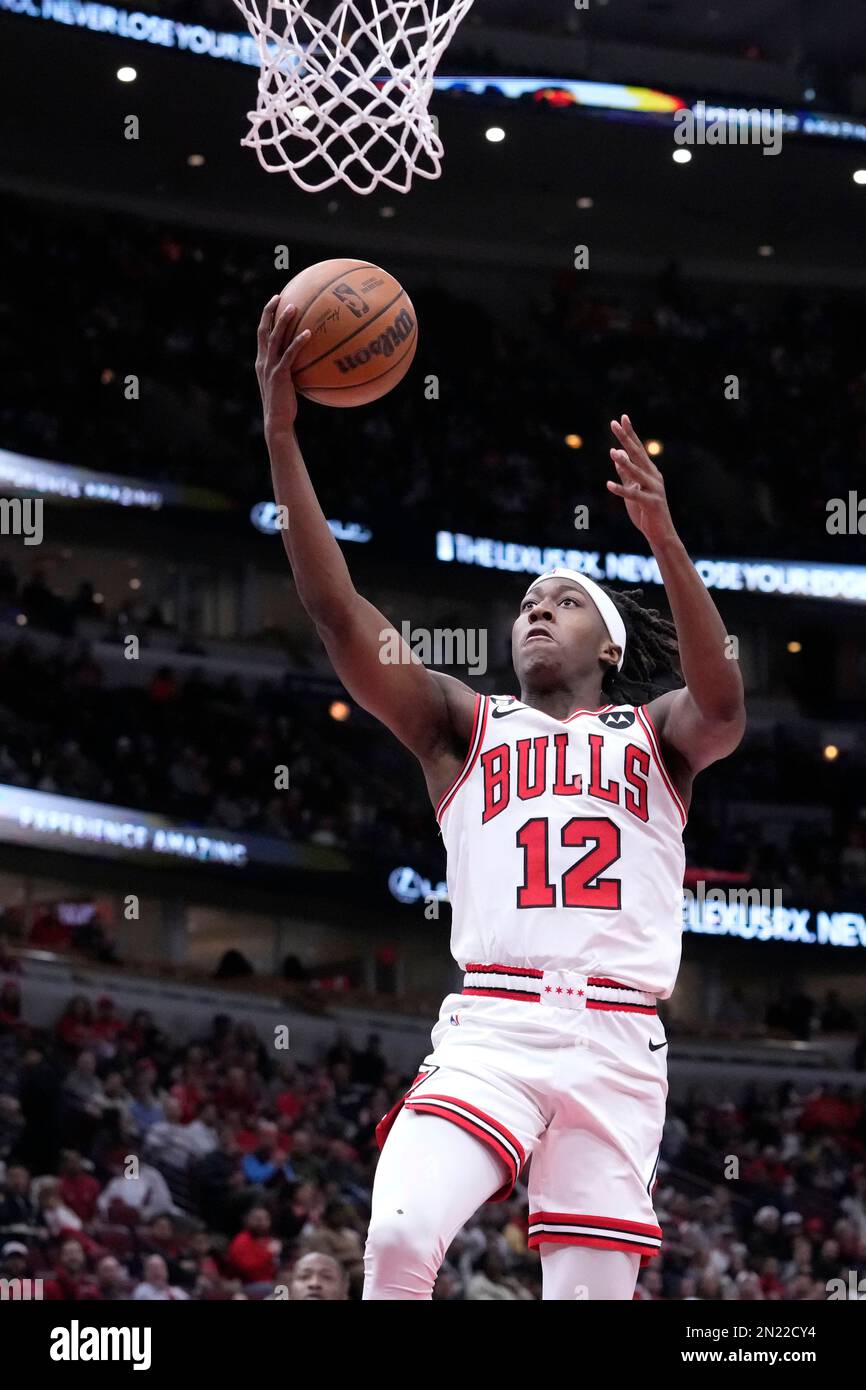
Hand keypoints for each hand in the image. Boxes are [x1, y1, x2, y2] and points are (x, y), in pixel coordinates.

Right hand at [255, 296, 310, 439]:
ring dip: (282, 321)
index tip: (275, 301)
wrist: (277, 420)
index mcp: (262, 361)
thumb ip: (292, 369)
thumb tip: (309, 360)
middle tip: (279, 296)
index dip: (266, 317)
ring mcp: (270, 368)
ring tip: (293, 307)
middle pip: (263, 331)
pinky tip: (308, 333)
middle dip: (269, 312)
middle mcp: (263, 361)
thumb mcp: (286, 383)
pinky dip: (298, 343)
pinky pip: (289, 355)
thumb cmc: (285, 405)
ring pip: (274, 338)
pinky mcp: (279, 375)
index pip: (261, 334)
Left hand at [606, 415, 677, 547]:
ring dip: (625, 462)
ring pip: (637, 473)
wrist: (660, 533)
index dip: (629, 434)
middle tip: (614, 424)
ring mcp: (654, 490)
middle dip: (626, 439)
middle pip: (638, 454)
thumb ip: (625, 473)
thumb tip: (617, 454)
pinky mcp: (651, 504)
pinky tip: (608, 484)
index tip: (621, 418)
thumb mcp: (633, 489)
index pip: (638, 449)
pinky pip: (634, 495)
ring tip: (612, 452)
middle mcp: (654, 476)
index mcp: (650, 471)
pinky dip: (621, 490)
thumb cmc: (646, 511)